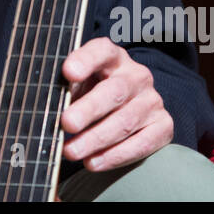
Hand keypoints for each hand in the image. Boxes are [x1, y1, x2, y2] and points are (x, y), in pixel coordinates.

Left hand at [59, 36, 173, 170]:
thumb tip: (50, 104)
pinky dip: (114, 156)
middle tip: (66, 124)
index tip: (69, 72)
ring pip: (125, 122)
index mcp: (113, 57)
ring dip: (95, 140)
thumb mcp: (78, 84)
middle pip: (114, 91)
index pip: (101, 51)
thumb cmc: (92, 93)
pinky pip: (141, 144)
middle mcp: (137, 75)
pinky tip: (93, 162)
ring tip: (70, 151)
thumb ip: (66, 88)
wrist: (124, 110)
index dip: (85, 60)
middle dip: (88, 109)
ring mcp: (152, 101)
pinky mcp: (163, 126)